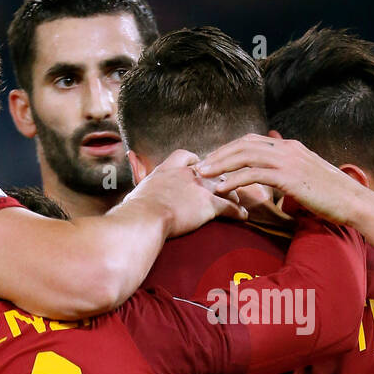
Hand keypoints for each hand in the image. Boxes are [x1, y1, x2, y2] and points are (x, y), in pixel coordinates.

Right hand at [124, 149, 247, 236]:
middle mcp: (188, 174)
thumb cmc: (136, 208)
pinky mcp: (209, 205)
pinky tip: (244, 217)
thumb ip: (138, 173)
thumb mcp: (136, 187)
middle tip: (227, 184)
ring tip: (238, 200)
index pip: (188, 156)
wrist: (146, 217)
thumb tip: (130, 162)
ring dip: (233, 193)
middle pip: (212, 170)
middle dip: (221, 177)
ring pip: (225, 186)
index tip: (199, 167)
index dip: (196, 161)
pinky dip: (238, 212)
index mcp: (169, 169)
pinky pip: (230, 207)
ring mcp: (201, 188)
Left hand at [197, 134, 373, 226]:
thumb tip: (271, 180)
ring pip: (246, 156)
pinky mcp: (289, 177)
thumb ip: (287, 174)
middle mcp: (286, 148)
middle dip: (219, 154)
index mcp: (289, 147)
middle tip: (200, 166)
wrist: (354, 202)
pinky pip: (255, 175)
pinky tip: (222, 188)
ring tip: (204, 175)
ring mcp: (288, 161)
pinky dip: (236, 180)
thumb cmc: (331, 196)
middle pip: (243, 144)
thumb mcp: (306, 179)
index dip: (229, 149)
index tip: (212, 160)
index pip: (251, 141)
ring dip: (221, 165)